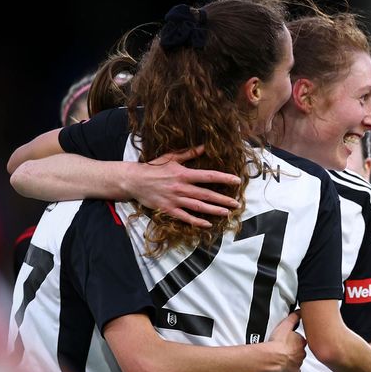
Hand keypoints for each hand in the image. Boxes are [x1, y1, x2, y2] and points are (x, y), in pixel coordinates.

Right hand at [125, 145, 241, 227]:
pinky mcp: (168, 209)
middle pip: (207, 194)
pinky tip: (208, 224)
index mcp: (184, 174)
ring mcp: (175, 200)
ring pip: (199, 206)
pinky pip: (186, 217)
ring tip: (227, 213)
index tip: (237, 180)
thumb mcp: (171, 157)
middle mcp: (182, 188)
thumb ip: (189, 153)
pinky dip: (197, 221)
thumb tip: (204, 147)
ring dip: (214, 210)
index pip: (209, 176)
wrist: (134, 180)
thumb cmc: (153, 168)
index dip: (224, 178)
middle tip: (237, 204)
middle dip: (224, 199)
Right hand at [264, 313, 306, 371]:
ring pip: (297, 361)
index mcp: (301, 342)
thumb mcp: (285, 325)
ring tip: (282, 357)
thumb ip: (294, 317)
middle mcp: (302, 353)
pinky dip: (290, 370)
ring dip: (291, 360)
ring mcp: (298, 364)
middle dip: (293, 351)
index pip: (301, 341)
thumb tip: (300, 311)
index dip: (294, 341)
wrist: (272, 357)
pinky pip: (294, 371)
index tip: (288, 341)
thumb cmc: (277, 343)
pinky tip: (284, 366)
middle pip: (299, 351)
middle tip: (284, 349)